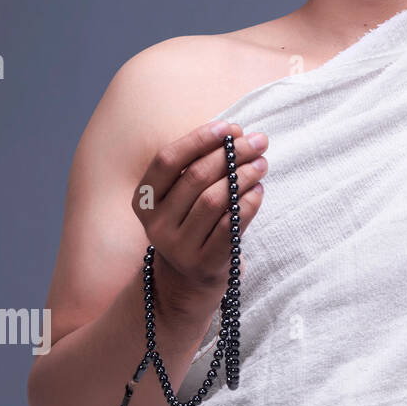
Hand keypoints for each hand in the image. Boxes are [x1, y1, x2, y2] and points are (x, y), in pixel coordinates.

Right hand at [132, 119, 268, 308]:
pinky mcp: (204, 263)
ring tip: (262, 163)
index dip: (198, 139)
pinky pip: (230, 226)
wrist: (189, 279)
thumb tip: (237, 131)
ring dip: (244, 176)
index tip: (229, 126)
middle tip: (258, 141)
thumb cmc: (193, 222)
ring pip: (214, 199)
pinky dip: (248, 203)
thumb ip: (203, 163)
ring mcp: (178, 247)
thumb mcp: (185, 195)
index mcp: (145, 200)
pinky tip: (259, 190)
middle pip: (195, 177)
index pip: (166, 160)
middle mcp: (156, 224)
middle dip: (231, 154)